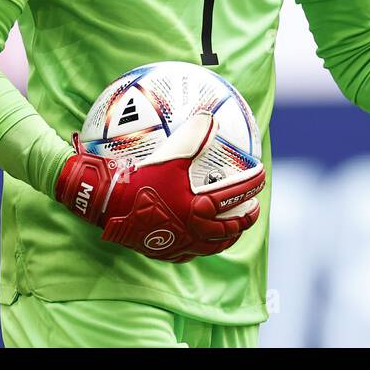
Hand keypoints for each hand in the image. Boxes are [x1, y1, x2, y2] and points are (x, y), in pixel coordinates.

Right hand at [55, 133, 264, 262]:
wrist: (108, 204)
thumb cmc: (140, 178)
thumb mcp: (169, 153)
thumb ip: (194, 135)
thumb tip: (211, 117)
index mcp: (199, 209)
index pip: (235, 196)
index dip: (253, 184)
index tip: (262, 175)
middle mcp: (193, 231)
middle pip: (229, 228)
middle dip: (245, 218)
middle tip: (253, 207)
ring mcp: (180, 245)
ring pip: (213, 246)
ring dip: (228, 236)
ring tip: (234, 228)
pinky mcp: (165, 252)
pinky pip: (191, 252)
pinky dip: (203, 245)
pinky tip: (202, 238)